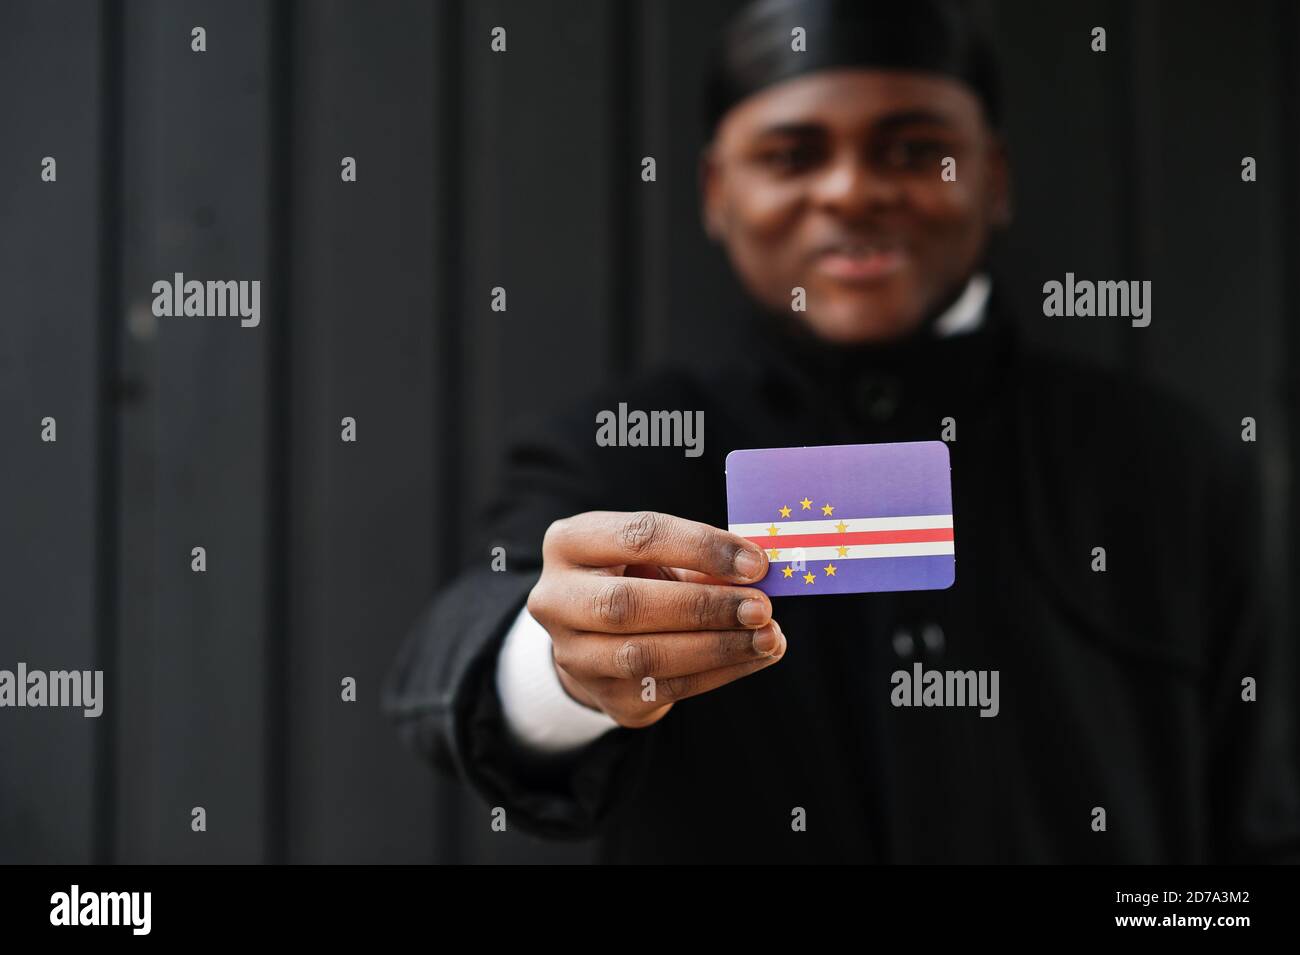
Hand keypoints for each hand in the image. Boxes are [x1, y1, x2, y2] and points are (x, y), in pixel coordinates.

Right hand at [526, 510, 785, 728]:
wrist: (597, 636)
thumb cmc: (636, 576)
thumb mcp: (655, 553)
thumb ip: (698, 559)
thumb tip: (757, 572)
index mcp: (569, 543)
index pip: (638, 536)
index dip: (701, 547)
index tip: (755, 563)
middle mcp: (556, 599)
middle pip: (629, 604)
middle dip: (704, 606)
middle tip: (761, 607)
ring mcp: (573, 654)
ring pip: (645, 656)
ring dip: (718, 647)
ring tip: (768, 637)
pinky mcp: (604, 696)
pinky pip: (667, 689)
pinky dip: (720, 673)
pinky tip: (754, 658)